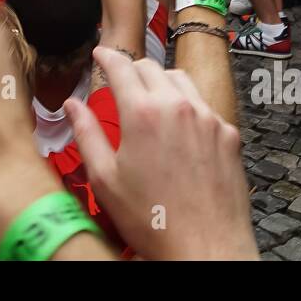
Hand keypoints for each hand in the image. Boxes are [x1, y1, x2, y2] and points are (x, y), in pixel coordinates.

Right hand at [65, 46, 256, 259]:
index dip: (106, 56)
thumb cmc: (152, 219)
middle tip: (121, 80)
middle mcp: (177, 106)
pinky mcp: (228, 134)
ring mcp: (208, 118)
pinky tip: (179, 129)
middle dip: (132, 69)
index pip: (121, 67)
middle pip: (151, 68)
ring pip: (180, 80)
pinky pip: (204, 106)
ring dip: (161, 82)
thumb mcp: (105, 179)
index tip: (100, 54)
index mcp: (142, 113)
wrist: (206, 247)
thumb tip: (72, 105)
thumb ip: (86, 134)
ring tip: (150, 99)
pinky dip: (187, 106)